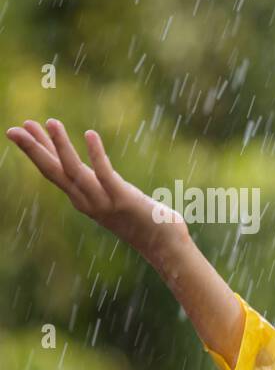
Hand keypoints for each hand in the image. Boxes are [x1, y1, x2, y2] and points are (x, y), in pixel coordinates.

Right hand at [5, 118, 187, 262]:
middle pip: (53, 172)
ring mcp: (103, 202)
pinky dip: (96, 154)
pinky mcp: (123, 199)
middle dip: (32, 150)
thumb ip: (100, 184)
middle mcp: (87, 202)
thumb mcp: (113, 198)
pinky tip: (90, 134)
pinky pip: (105, 174)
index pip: (54, 171)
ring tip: (50, 122)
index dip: (38, 149)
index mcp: (82, 200)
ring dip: (61, 146)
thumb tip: (87, 170)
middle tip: (13, 128)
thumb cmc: (143, 220)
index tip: (23, 127)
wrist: (164, 247)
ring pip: (74, 171)